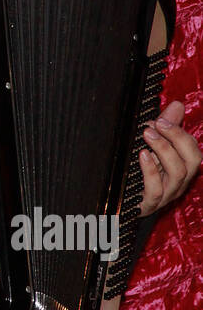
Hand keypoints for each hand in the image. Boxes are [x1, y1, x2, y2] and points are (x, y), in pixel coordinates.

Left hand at [139, 99, 200, 216]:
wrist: (115, 203)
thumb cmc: (136, 172)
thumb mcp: (151, 147)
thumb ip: (165, 126)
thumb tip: (177, 104)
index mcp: (181, 168)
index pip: (193, 149)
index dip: (179, 132)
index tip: (160, 119)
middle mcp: (178, 183)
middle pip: (194, 160)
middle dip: (177, 137)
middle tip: (156, 123)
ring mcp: (166, 195)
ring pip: (178, 174)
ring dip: (164, 149)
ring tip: (147, 134)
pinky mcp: (149, 205)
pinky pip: (156, 190)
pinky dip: (151, 171)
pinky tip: (142, 156)